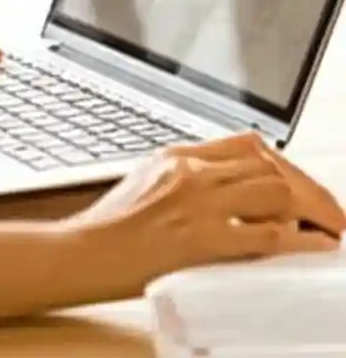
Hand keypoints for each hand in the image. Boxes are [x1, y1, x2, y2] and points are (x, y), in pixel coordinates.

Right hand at [67, 133, 344, 293]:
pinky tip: (309, 246)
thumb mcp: (139, 185)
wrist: (76, 253)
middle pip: (269, 164)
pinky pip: (267, 234)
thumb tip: (218, 190)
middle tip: (323, 213)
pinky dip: (298, 241)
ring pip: (276, 190)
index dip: (281, 164)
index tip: (294, 184)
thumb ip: (179, 179)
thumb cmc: (101, 230)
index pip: (244, 143)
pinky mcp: (200, 239)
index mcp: (173, 156)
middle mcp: (187, 172)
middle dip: (305, 188)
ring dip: (307, 211)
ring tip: (321, 230)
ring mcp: (195, 203)